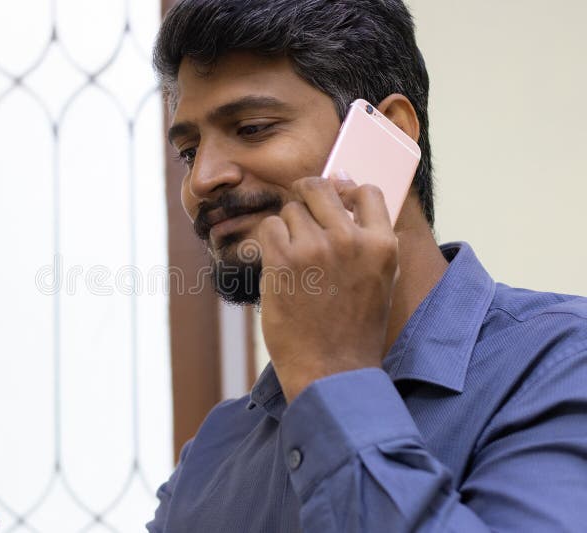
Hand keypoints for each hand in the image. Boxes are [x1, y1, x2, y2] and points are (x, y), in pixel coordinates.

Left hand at [255, 175, 398, 401]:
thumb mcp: (380, 279)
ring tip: (295, 261)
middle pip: (319, 189)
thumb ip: (368, 237)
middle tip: (301, 220)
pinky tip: (279, 266)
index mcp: (382, 244)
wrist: (332, 370)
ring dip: (288, 229)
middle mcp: (350, 240)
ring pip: (290, 211)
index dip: (345, 192)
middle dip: (307, 198)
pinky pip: (270, 228)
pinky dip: (270, 243)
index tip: (333, 204)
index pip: (365, 191)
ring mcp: (315, 248)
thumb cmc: (354, 328)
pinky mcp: (283, 260)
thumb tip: (345, 185)